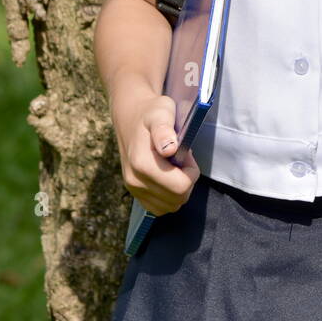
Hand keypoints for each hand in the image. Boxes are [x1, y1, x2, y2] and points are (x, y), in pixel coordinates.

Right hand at [114, 91, 200, 216]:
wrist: (130, 116)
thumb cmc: (150, 113)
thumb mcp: (161, 112)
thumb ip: (164, 130)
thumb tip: (170, 149)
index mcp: (142, 163)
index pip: (180, 187)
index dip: (191, 172)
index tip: (186, 155)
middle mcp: (135, 180)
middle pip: (177, 199)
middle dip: (187, 181)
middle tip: (182, 160)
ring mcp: (133, 189)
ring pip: (170, 206)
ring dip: (178, 190)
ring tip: (174, 167)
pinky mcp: (135, 193)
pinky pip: (159, 208)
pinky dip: (169, 197)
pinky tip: (167, 177)